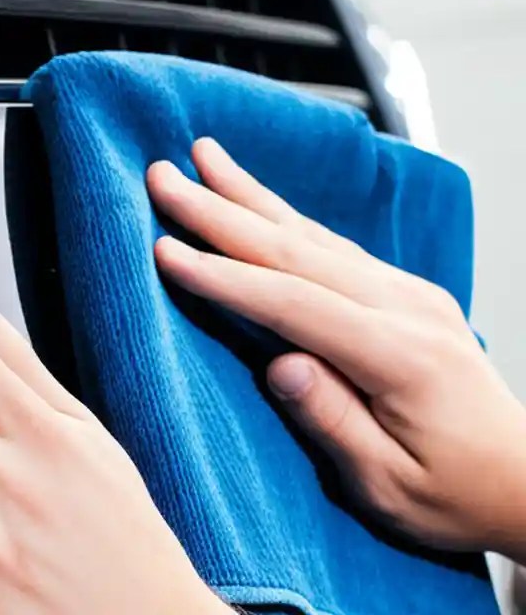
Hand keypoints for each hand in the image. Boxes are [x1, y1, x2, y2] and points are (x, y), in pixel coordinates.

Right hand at [148, 138, 525, 561]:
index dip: (224, 277)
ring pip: (313, 235)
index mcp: (400, 357)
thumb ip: (332, 421)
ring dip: (249, 195)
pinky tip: (256, 198)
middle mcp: (407, 308)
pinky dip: (285, 216)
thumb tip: (278, 365)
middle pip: (296, 250)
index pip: (293, 304)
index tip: (164, 249)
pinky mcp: (405, 293)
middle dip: (221, 211)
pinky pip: (332, 245)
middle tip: (161, 176)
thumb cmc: (453, 495)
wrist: (523, 482)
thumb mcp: (388, 485)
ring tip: (202, 156)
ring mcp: (409, 293)